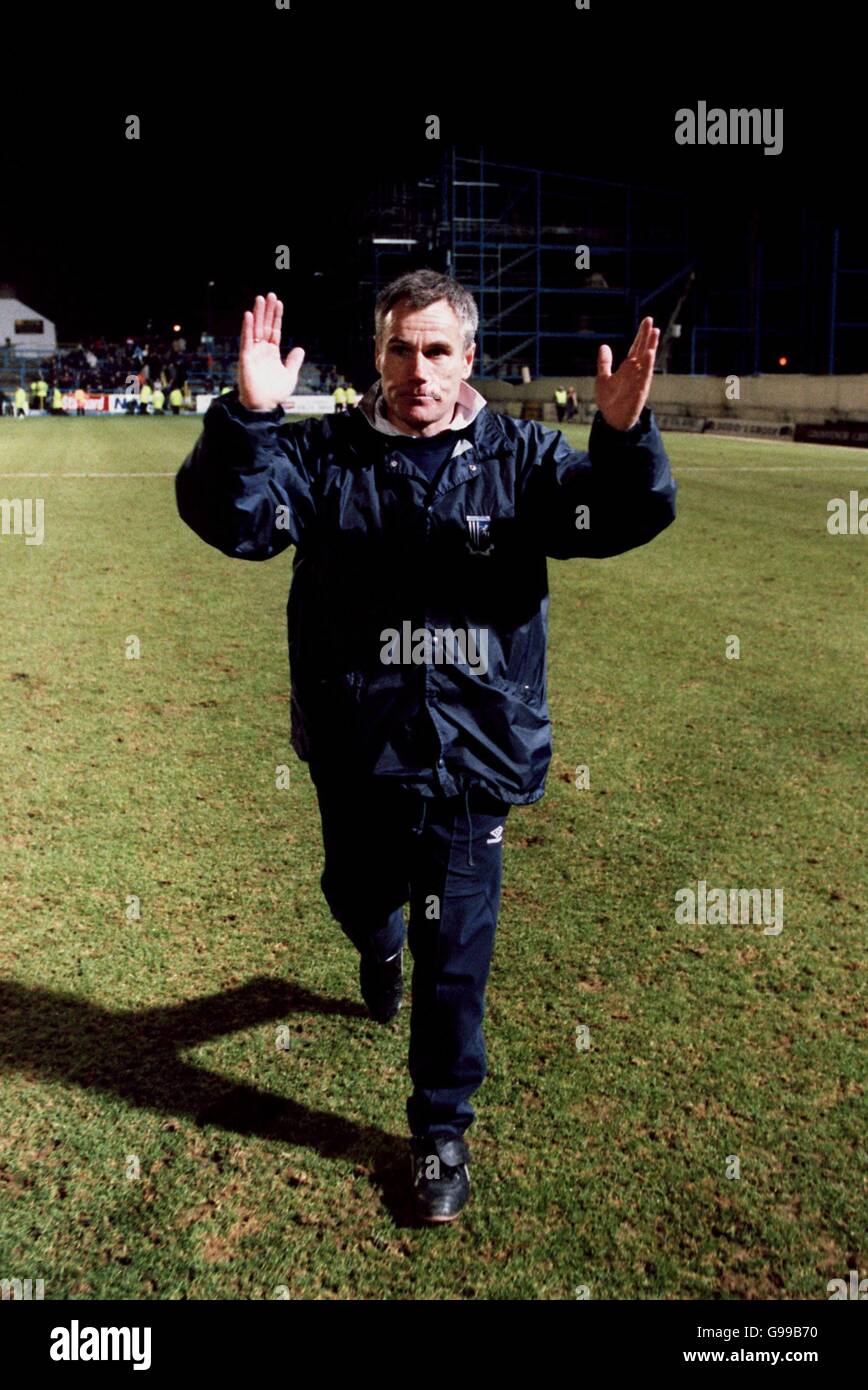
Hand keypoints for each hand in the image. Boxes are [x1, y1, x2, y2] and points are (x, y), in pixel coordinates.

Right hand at [238, 292, 304, 410]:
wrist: (264, 406)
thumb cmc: (275, 393)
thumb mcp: (289, 375)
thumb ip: (294, 361)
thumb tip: (300, 348)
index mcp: (271, 353)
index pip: (274, 330)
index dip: (276, 317)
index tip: (278, 303)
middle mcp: (261, 350)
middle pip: (264, 325)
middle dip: (267, 310)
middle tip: (269, 295)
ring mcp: (253, 353)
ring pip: (255, 329)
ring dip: (257, 314)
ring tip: (260, 299)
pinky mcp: (246, 358)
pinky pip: (246, 340)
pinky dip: (247, 327)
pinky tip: (249, 315)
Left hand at [595, 316, 658, 431]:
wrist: (612, 419)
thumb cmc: (609, 400)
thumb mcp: (603, 378)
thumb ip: (604, 363)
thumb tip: (604, 346)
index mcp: (628, 367)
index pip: (636, 347)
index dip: (641, 334)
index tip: (647, 321)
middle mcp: (636, 371)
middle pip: (643, 350)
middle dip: (647, 336)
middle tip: (651, 321)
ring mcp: (639, 380)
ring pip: (647, 360)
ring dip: (651, 346)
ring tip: (655, 332)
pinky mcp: (640, 390)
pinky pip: (645, 375)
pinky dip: (648, 364)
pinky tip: (650, 353)